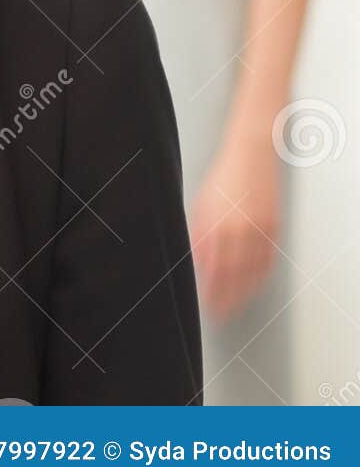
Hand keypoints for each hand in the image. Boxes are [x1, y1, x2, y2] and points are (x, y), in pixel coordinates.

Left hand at [189, 136, 280, 320]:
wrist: (249, 154)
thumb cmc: (222, 177)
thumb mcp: (201, 202)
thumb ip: (197, 231)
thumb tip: (193, 258)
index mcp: (214, 222)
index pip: (210, 266)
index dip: (207, 288)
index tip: (203, 302)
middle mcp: (236, 228)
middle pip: (230, 274)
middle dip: (223, 297)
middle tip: (217, 313)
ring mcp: (258, 229)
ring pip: (251, 271)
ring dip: (242, 292)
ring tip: (233, 306)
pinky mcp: (273, 227)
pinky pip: (267, 259)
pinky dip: (260, 276)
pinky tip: (252, 285)